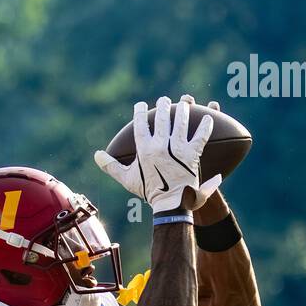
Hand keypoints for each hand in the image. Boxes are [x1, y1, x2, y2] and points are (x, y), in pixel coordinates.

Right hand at [94, 94, 221, 212]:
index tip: (140, 105)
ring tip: (185, 104)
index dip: (140, 111)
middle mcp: (160, 145)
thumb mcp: (127, 179)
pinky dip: (206, 126)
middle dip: (164, 105)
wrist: (170, 205)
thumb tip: (96, 155)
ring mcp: (177, 148)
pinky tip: (209, 119)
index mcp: (144, 149)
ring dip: (184, 110)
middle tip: (165, 100)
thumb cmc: (149, 192)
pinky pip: (201, 136)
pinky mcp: (192, 154)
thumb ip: (111, 166)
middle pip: (162, 117)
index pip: (140, 124)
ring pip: (181, 121)